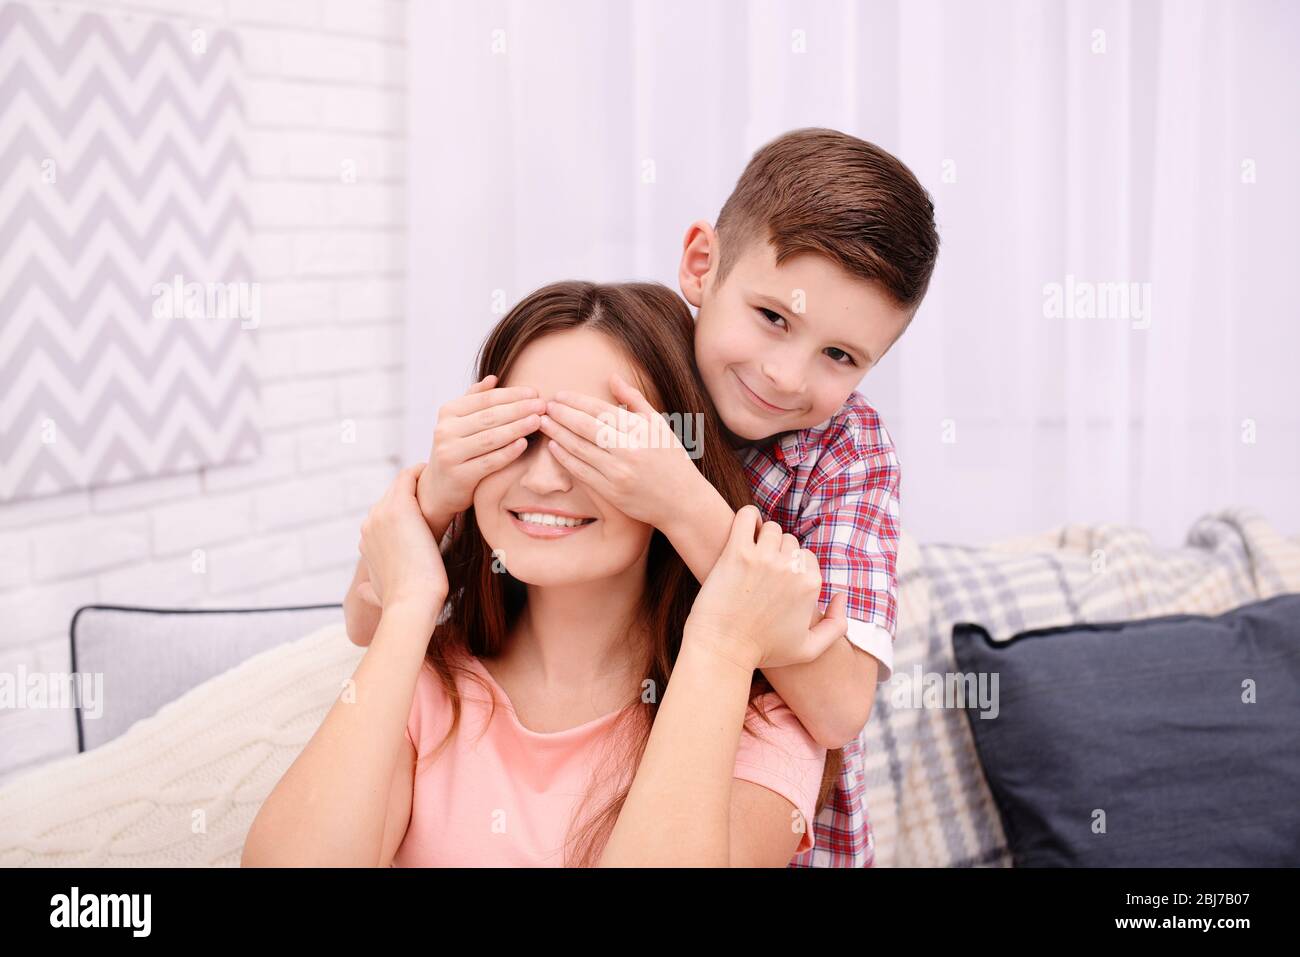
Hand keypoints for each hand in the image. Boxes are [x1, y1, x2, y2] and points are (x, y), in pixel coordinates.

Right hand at [358, 464, 448, 617]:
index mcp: (366, 541)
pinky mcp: (399, 507)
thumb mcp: (378, 594)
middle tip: (440, 489)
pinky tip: (439, 475)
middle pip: (392, 496)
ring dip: (419, 482)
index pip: (385, 515)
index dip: (406, 511)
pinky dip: (421, 472)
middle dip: (414, 493)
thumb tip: (361, 592)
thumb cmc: (404, 601)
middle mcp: (369, 524)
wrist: (411, 602)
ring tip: (443, 481)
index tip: (428, 509)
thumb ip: (370, 590)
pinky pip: (408, 476)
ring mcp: (381, 513)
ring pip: (401, 485)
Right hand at [416, 374, 546, 526]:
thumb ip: (474, 399)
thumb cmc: (457, 449)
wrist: (438, 488)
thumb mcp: (459, 422)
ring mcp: (450, 454)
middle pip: (490, 417)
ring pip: (490, 438)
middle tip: (542, 405)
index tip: (534, 393)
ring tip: (538, 421)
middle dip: (519, 409)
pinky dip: (508, 452)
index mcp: (448, 412)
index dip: (512, 395)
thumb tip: (494, 378)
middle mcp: (445, 431)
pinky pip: (489, 462)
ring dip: (517, 428)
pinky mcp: (459, 476)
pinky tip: (524, 444)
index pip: (485, 399)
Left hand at [538, 372, 704, 528]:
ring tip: (543, 423)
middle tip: (545, 406)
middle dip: (562, 415)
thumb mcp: (658, 425)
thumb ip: (634, 400)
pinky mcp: (612, 492)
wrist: (682, 501)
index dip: (577, 401)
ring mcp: (619, 472)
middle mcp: (629, 450)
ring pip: (580, 448)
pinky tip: (553, 446)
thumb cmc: (672, 459)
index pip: (601, 410)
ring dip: (558, 434)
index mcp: (641, 430)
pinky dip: (565, 458)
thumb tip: (612, 377)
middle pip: (586, 427)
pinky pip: (582, 471)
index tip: (560, 395)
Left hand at [685, 505, 847, 669]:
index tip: (776, 579)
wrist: (723, 649)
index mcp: (811, 585)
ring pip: (771, 528)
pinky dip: (747, 518)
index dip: (793, 567)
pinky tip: (743, 531)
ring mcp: (764, 558)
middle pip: (790, 542)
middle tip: (760, 569)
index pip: (808, 558)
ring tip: (750, 553)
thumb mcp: (809, 649)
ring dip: (762, 536)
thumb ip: (837, 625)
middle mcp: (791, 568)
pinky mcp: (737, 552)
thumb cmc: (763, 651)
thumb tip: (841, 595)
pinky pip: (747, 516)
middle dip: (778, 552)